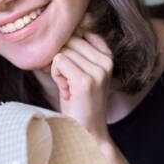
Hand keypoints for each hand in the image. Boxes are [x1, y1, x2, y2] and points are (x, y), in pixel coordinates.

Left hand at [49, 20, 113, 143]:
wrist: (87, 133)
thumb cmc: (79, 103)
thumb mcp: (81, 73)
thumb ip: (76, 51)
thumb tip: (62, 31)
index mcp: (108, 57)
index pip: (82, 33)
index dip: (69, 48)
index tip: (70, 68)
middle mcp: (106, 62)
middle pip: (70, 41)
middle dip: (61, 60)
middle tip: (68, 82)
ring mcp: (97, 71)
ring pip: (63, 51)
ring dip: (58, 70)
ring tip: (69, 88)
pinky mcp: (85, 81)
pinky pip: (59, 61)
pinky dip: (56, 75)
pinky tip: (66, 90)